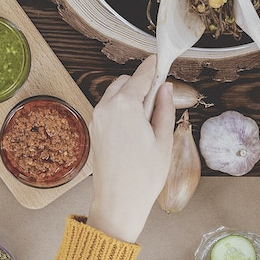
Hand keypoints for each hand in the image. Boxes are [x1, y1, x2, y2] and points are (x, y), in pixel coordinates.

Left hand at [86, 57, 174, 244]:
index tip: (161, 58)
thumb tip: (165, 88)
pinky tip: (136, 127)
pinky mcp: (94, 129)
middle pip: (125, 82)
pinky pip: (109, 108)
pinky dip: (121, 108)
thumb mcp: (163, 140)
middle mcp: (106, 108)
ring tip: (148, 118)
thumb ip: (164, 108)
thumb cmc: (143, 176)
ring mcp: (97, 118)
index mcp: (125, 106)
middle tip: (160, 97)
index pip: (141, 75)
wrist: (119, 201)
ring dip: (130, 96)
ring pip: (115, 94)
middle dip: (142, 84)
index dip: (154, 66)